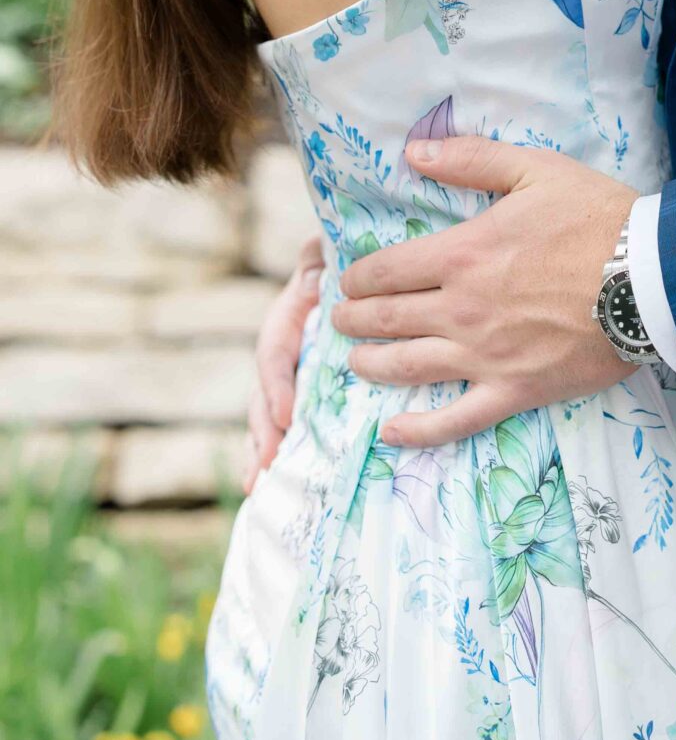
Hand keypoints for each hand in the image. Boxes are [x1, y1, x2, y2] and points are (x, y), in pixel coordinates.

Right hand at [242, 235, 323, 491]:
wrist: (353, 269)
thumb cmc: (344, 260)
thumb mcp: (328, 253)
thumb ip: (318, 259)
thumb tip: (315, 275)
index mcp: (288, 318)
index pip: (274, 353)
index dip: (276, 384)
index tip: (285, 414)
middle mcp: (284, 352)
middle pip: (263, 395)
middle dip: (262, 431)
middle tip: (266, 464)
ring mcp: (292, 376)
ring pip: (268, 417)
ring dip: (261, 450)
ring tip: (257, 485)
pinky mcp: (308, 393)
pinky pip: (292, 425)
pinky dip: (281, 453)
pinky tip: (272, 486)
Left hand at [330, 137, 635, 445]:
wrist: (653, 279)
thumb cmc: (598, 218)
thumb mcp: (536, 170)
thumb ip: (471, 160)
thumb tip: (414, 152)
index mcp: (464, 254)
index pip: (387, 270)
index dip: (357, 276)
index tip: (348, 278)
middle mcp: (462, 309)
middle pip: (387, 319)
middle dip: (354, 318)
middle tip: (340, 317)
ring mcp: (485, 357)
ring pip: (407, 368)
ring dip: (370, 364)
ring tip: (356, 359)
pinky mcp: (514, 391)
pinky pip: (455, 420)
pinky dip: (417, 430)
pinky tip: (390, 432)